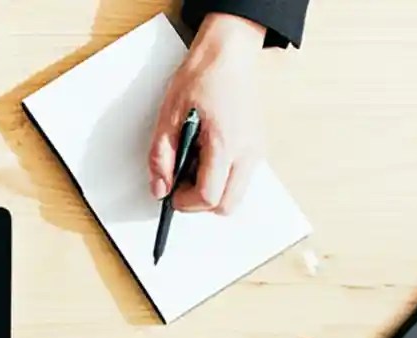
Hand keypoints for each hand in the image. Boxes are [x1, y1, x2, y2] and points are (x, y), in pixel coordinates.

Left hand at [149, 13, 266, 215]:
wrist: (229, 53)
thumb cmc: (204, 75)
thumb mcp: (169, 115)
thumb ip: (161, 156)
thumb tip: (159, 188)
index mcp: (226, 143)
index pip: (209, 196)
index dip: (185, 201)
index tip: (170, 193)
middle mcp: (248, 151)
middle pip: (227, 205)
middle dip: (201, 202)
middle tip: (181, 183)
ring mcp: (256, 150)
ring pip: (235, 194)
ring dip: (212, 189)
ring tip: (194, 162)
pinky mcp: (257, 146)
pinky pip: (240, 177)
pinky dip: (221, 176)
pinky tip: (207, 154)